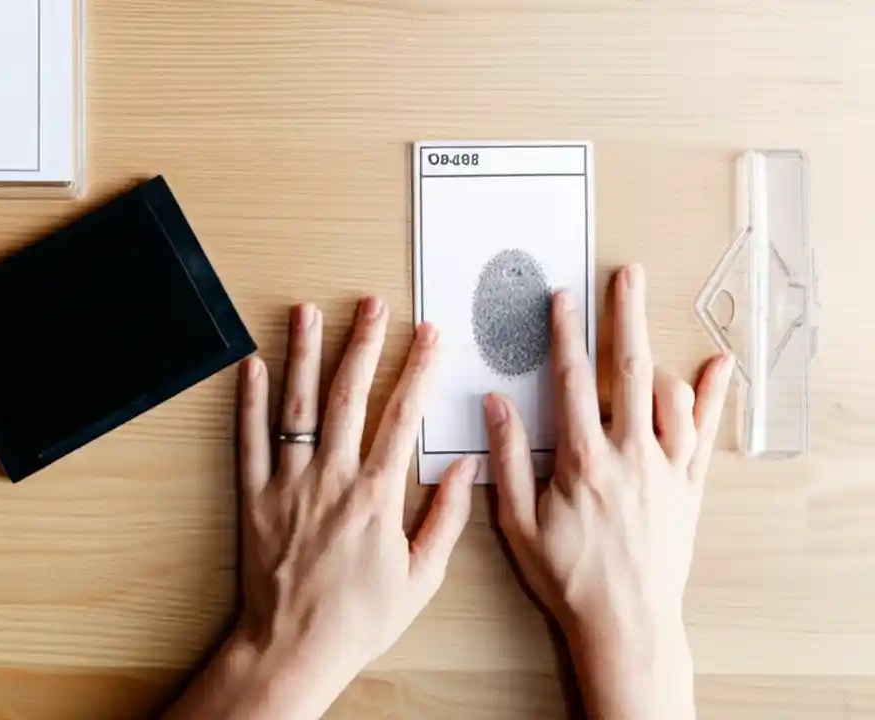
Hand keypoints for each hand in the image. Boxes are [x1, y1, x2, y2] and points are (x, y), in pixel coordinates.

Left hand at [165, 297, 476, 719]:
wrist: (294, 648)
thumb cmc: (359, 619)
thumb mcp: (422, 577)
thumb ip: (448, 518)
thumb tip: (468, 468)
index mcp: (376, 495)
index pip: (402, 414)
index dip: (417, 368)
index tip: (428, 334)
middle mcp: (331, 479)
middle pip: (348, 395)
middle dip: (363, 343)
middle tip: (371, 304)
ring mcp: (288, 484)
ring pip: (297, 406)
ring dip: (304, 354)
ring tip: (307, 312)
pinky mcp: (255, 497)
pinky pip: (250, 439)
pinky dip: (250, 400)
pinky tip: (253, 364)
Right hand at [487, 265, 733, 719]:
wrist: (626, 623)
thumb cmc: (568, 578)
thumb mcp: (518, 523)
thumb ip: (508, 460)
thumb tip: (495, 406)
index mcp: (583, 461)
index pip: (573, 382)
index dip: (565, 335)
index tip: (561, 300)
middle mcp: (631, 456)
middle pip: (629, 370)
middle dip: (624, 317)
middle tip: (625, 276)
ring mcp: (667, 470)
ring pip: (670, 396)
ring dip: (658, 353)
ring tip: (643, 328)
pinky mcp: (690, 488)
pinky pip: (705, 433)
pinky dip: (714, 396)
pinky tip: (717, 365)